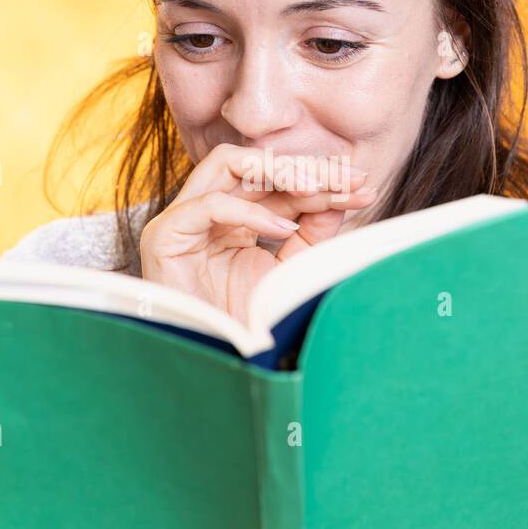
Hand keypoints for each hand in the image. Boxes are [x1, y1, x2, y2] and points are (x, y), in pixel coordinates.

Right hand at [139, 143, 378, 323]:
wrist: (217, 364)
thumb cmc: (248, 324)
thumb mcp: (290, 271)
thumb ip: (311, 233)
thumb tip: (340, 196)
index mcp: (234, 218)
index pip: (279, 184)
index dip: (322, 181)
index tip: (364, 186)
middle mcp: (207, 211)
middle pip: (257, 165)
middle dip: (308, 169)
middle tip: (352, 179)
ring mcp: (182, 218)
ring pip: (228, 164)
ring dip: (278, 171)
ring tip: (318, 189)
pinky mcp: (164, 234)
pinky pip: (210, 205)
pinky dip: (250, 212)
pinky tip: (284, 228)